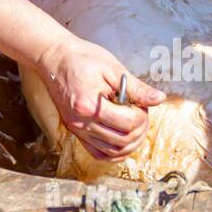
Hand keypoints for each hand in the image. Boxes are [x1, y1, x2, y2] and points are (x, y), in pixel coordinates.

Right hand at [34, 35, 165, 160]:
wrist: (53, 58)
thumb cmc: (80, 58)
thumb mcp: (113, 68)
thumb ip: (136, 88)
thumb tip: (158, 99)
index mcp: (89, 105)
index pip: (127, 123)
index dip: (142, 115)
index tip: (141, 104)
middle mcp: (81, 122)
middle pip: (122, 140)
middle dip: (139, 129)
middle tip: (141, 113)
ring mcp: (76, 129)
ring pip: (112, 151)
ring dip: (130, 143)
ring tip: (135, 125)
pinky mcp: (75, 131)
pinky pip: (98, 153)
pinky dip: (115, 151)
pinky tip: (123, 139)